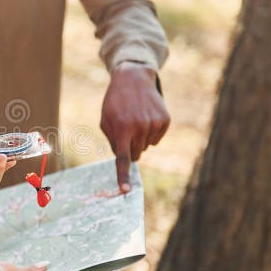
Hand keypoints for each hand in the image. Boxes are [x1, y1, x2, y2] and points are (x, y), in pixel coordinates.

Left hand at [101, 62, 169, 191]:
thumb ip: (112, 141)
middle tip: (126, 132)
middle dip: (129, 149)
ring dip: (140, 139)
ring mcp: (154, 124)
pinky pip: (157, 139)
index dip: (123, 176)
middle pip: (135, 155)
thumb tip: (124, 159)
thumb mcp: (105, 120)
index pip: (122, 158)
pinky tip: (146, 117)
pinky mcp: (165, 121)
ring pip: (146, 147)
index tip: (125, 191)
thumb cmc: (114, 102)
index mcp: (122, 129)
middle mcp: (140, 127)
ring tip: (135, 119)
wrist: (134, 79)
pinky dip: (151, 133)